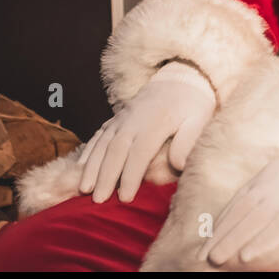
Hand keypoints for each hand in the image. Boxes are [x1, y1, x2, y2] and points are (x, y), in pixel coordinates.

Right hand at [76, 61, 215, 203]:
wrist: (179, 77)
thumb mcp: (199, 119)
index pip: (140, 152)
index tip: (125, 198)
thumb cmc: (192, 104)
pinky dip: (88, 151)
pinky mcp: (116, 118)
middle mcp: (133, 120)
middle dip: (105, 176)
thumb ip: (188, 141)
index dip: (131, 176)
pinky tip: (80, 168)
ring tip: (83, 189)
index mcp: (155, 122)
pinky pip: (98, 135)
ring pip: (102, 143)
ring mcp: (122, 118)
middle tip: (98, 200)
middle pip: (115, 150)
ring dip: (91, 167)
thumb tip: (180, 165)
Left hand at [199, 133, 278, 267]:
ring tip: (215, 259)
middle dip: (220, 233)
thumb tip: (274, 201)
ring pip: (252, 221)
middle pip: (241, 211)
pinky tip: (246, 256)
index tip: (211, 234)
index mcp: (273, 170)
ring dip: (231, 241)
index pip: (241, 198)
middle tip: (203, 254)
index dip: (225, 219)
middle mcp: (275, 181)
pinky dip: (260, 242)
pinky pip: (278, 228)